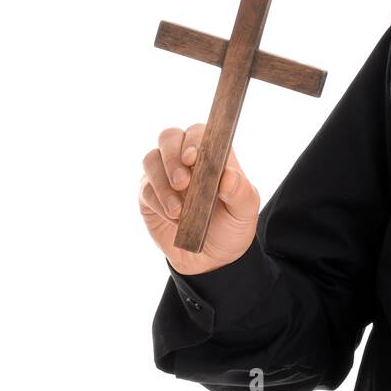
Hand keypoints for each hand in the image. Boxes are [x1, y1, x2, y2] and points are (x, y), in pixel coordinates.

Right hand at [138, 122, 260, 277]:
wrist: (212, 258)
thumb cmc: (231, 226)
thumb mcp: (245, 213)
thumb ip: (241, 193)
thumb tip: (228, 177)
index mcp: (212, 155)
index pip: (199, 132)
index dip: (194, 140)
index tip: (194, 158)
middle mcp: (185, 159)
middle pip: (169, 137)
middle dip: (173, 157)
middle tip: (183, 183)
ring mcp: (164, 174)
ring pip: (151, 159)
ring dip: (162, 183)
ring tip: (178, 210)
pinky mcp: (149, 194)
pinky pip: (146, 189)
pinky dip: (158, 202)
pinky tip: (173, 218)